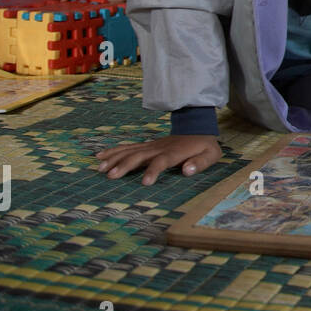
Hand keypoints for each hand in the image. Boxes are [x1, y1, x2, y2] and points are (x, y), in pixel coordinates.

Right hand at [96, 134, 222, 184]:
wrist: (197, 127)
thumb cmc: (204, 146)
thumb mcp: (211, 155)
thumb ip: (200, 163)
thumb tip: (187, 170)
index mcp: (175, 152)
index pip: (162, 161)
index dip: (153, 171)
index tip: (145, 182)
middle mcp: (160, 148)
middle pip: (140, 156)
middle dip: (125, 165)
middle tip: (111, 176)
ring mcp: (151, 146)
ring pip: (130, 150)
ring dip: (115, 158)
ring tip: (100, 168)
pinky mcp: (146, 145)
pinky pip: (128, 147)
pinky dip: (113, 151)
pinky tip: (100, 156)